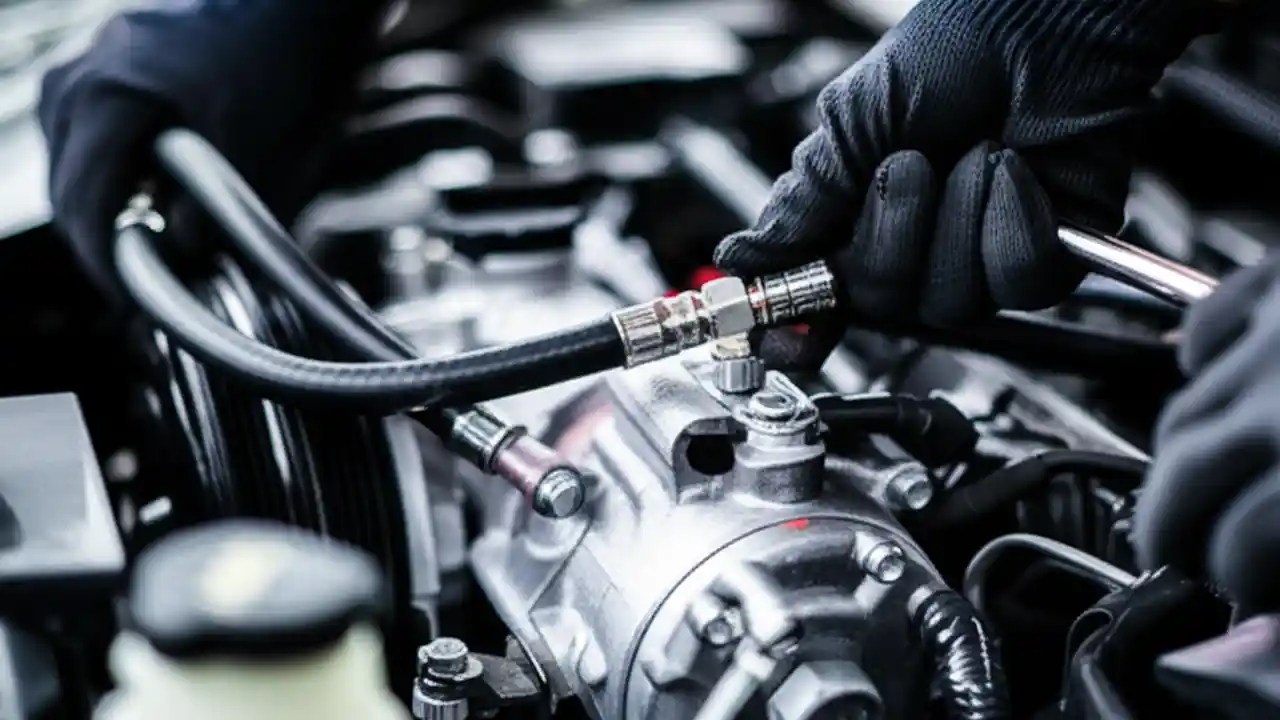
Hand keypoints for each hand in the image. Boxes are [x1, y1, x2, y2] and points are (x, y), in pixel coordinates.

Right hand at [38, 2, 387, 299]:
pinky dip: (117, 171)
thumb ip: (211, 223)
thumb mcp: (260, 162)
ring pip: (74, 163)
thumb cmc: (289, 68)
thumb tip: (180, 267)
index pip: (84, 210)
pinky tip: (157, 192)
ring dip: (109, 207)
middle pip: (69, 191)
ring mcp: (84, 64)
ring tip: (158, 242)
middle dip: (107, 244)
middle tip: (150, 286)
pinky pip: (89, 134)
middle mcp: (78, 79)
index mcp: (108, 102)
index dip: (110, 269)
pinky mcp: (102, 62)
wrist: (302, 4)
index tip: (135, 304)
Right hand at [715, 0, 1220, 326]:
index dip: (797, 328)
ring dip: (957, 217)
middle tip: (908, 164)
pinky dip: (1012, 219)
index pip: (814, 307)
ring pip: (949, 303)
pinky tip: (1014, 170)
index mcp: (849, 226)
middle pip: (881, 308)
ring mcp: (971, 264)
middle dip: (892, 235)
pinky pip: (1015, 281)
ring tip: (972, 152)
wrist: (1034, 33)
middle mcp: (908, 255)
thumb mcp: (847, 130)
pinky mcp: (1037, 262)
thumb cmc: (943, 61)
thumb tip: (738, 261)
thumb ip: (798, 207)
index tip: (789, 333)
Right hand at [1134, 253, 1279, 616]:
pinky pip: (1205, 323)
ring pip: (1182, 407)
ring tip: (1218, 486)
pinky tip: (1229, 389)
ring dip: (1190, 458)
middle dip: (1174, 532)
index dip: (1228, 588)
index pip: (1225, 547)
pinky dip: (1201, 362)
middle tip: (1189, 560)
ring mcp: (1279, 320)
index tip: (1239, 599)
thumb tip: (1233, 647)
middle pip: (1177, 473)